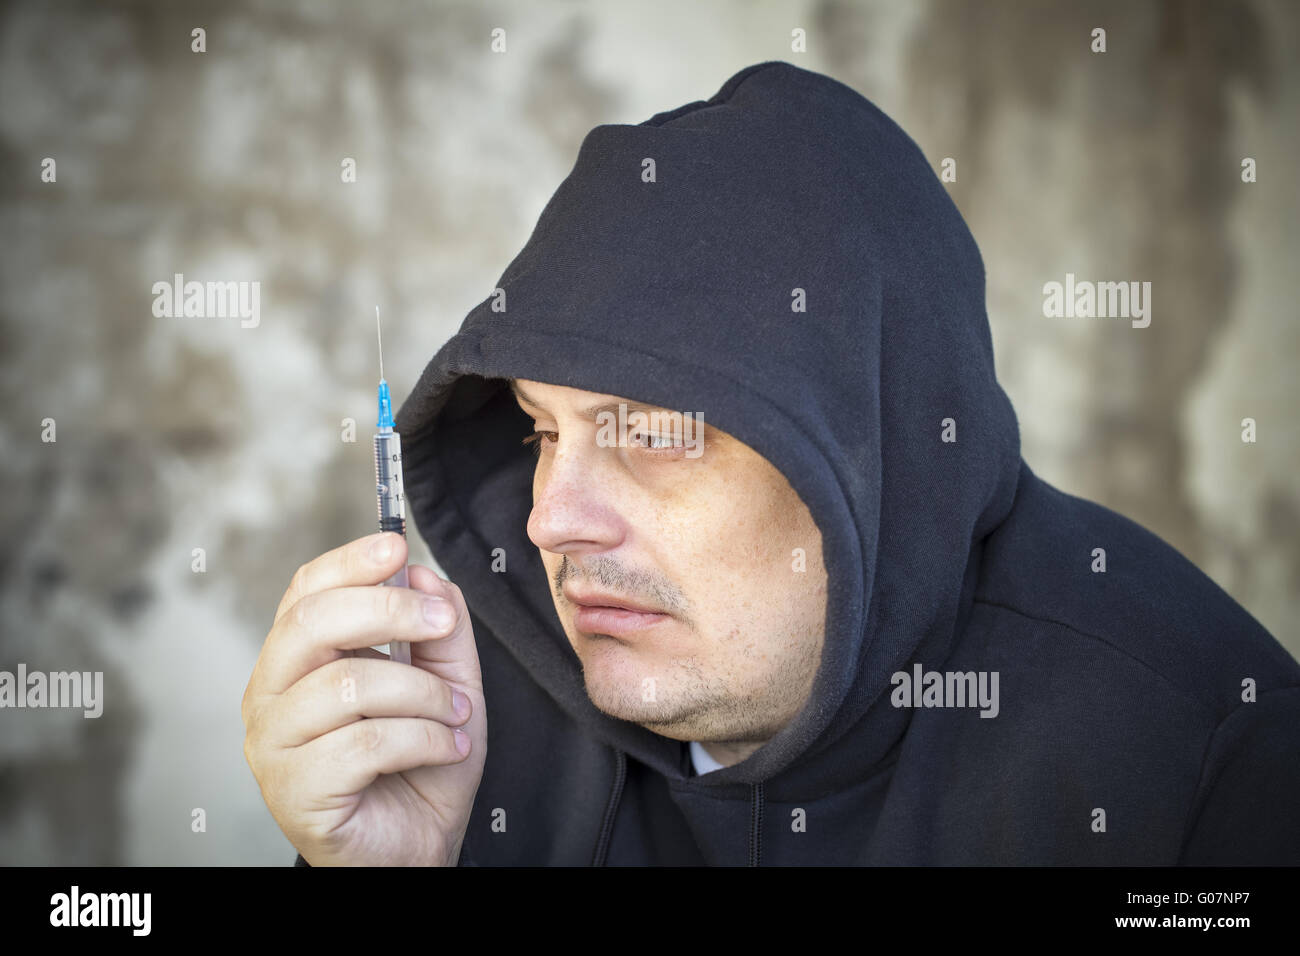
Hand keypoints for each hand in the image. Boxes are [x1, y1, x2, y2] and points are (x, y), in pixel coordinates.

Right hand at [242, 532, 485, 865]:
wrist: (419, 846)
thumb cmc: (422, 764)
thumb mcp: (448, 683)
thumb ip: (438, 629)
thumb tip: (422, 572)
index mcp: (297, 660)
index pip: (305, 592)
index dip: (348, 562)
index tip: (396, 545)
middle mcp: (270, 695)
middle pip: (313, 624)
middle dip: (389, 611)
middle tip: (442, 623)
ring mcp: (273, 745)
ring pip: (347, 685)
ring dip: (423, 695)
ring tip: (457, 716)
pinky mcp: (294, 791)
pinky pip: (365, 742)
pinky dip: (424, 739)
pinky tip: (448, 749)